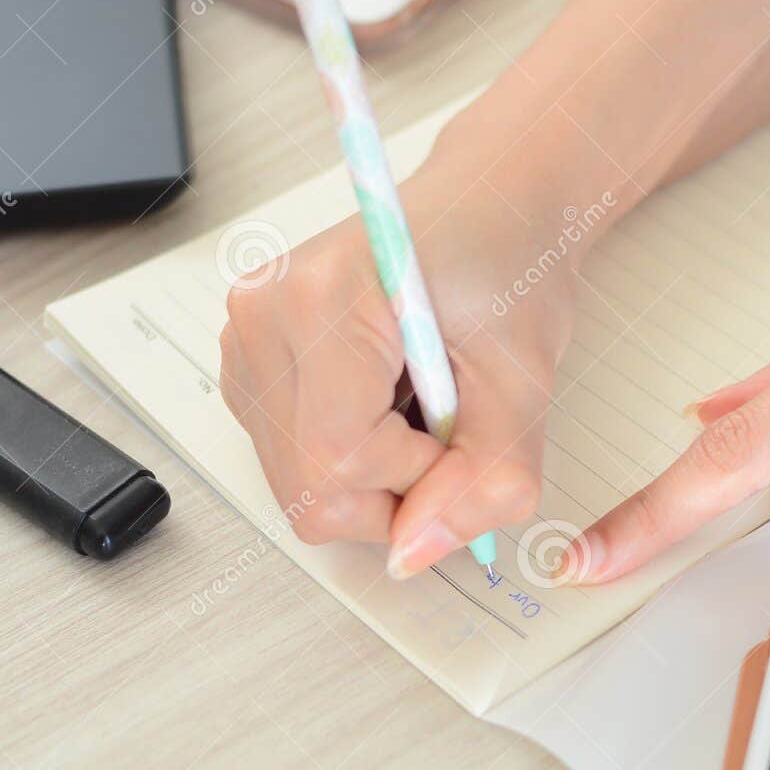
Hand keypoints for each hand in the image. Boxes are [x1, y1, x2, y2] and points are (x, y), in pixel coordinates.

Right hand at [219, 154, 576, 570]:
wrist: (488, 212)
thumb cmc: (507, 271)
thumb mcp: (525, 383)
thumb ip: (483, 481)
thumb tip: (415, 556)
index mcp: (324, 297)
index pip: (340, 459)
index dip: (416, 481)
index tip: (464, 440)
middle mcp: (262, 315)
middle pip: (307, 487)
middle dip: (396, 489)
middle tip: (451, 429)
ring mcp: (244, 340)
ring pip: (297, 486)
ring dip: (376, 475)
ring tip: (421, 405)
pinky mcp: (248, 364)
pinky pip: (293, 460)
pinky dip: (352, 456)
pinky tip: (388, 402)